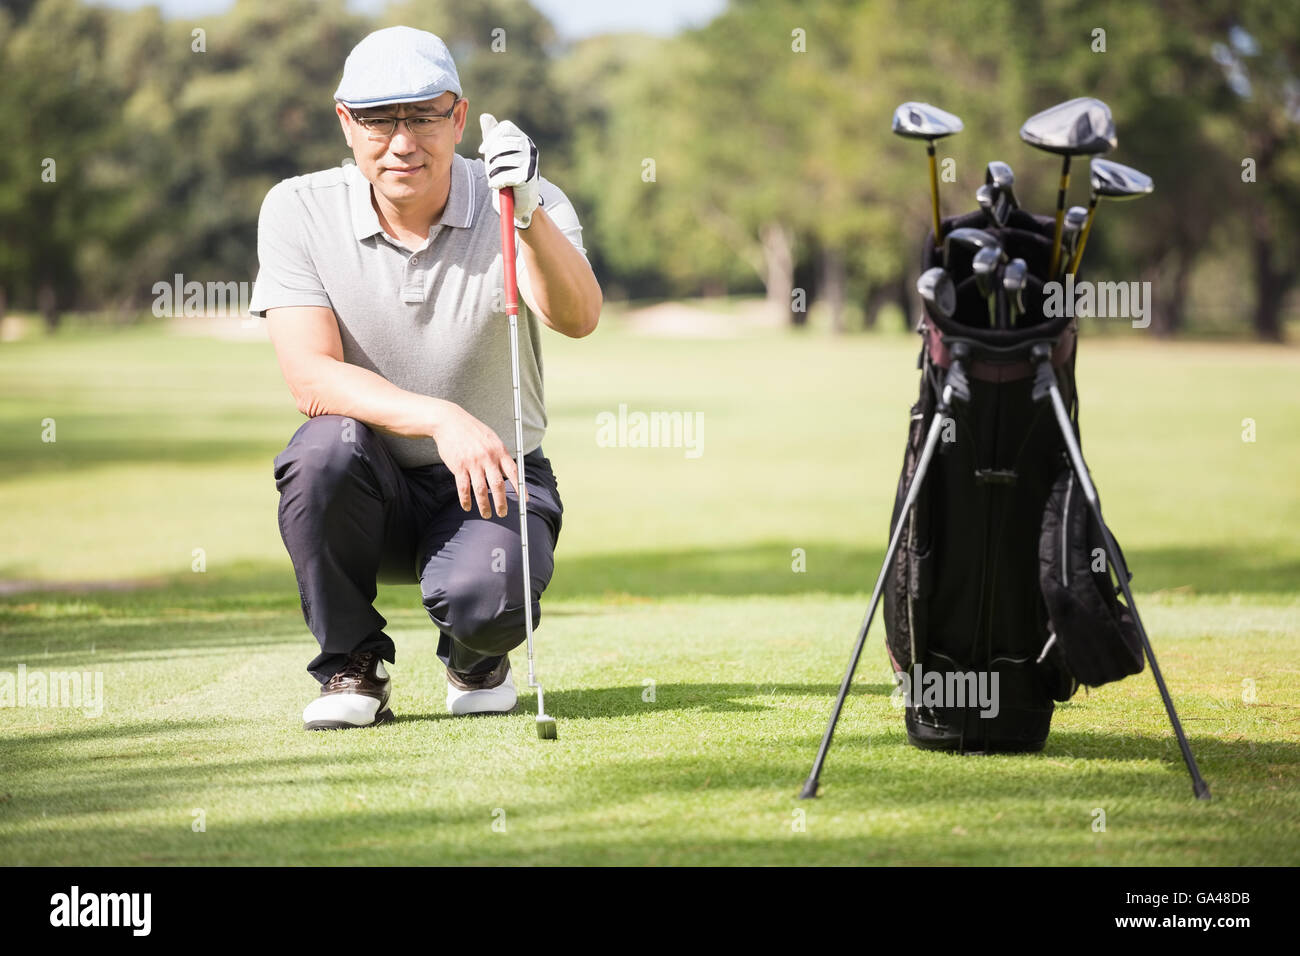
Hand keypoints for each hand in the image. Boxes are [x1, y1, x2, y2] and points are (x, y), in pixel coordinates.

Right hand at [430, 401, 523, 517]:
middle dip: (501, 502)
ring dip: (484, 505)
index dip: (521, 488)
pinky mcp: (458, 466)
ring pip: (481, 490)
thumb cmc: (473, 431)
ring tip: (487, 514)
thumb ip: (501, 455)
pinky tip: (467, 507)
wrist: (450, 422)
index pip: (514, 472)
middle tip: (503, 513)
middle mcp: (488, 458)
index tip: (525, 501)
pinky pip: (463, 488)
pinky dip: (465, 500)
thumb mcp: (492, 439)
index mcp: (499, 451)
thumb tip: (510, 473)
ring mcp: (472, 463)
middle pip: (498, 485)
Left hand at [478, 113, 540, 227]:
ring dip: (492, 173)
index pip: (504, 128)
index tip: (482, 150)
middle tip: (492, 170)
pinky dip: (497, 183)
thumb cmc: (508, 173)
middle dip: (490, 160)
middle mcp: (529, 147)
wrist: (521, 200)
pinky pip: (503, 176)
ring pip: (499, 162)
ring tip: (497, 178)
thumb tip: (484, 116)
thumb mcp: (498, 152)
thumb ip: (492, 136)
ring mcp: (530, 162)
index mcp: (522, 138)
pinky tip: (499, 186)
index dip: (490, 138)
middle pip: (499, 145)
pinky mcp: (527, 177)